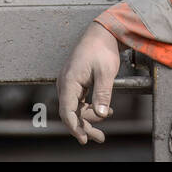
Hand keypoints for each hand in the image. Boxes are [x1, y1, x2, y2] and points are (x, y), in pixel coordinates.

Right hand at [57, 22, 120, 144]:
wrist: (102, 33)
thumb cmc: (102, 49)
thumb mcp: (105, 72)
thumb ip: (103, 93)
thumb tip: (101, 113)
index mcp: (69, 81)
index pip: (67, 111)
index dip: (74, 127)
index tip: (83, 138)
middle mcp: (65, 84)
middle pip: (71, 113)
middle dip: (84, 126)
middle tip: (99, 138)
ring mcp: (69, 83)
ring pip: (75, 108)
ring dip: (89, 118)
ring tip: (104, 125)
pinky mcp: (75, 83)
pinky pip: (79, 101)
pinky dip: (90, 109)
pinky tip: (104, 111)